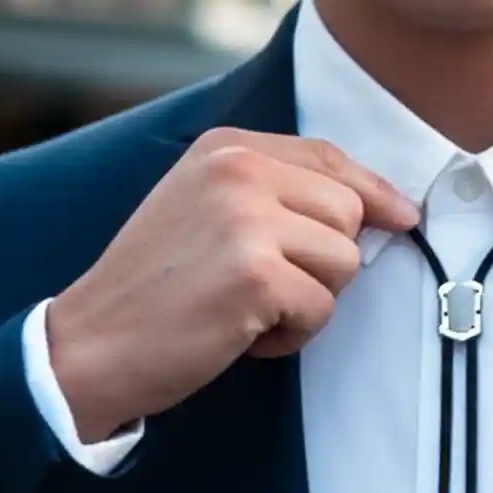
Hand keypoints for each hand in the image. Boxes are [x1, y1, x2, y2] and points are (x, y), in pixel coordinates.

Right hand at [48, 128, 419, 442]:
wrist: (90, 344)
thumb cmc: (156, 285)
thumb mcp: (207, 209)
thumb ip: (278, 192)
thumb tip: (385, 207)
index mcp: (227, 147)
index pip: (330, 158)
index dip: (373, 192)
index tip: (401, 215)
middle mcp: (238, 171)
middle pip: (349, 213)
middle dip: (326, 260)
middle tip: (268, 284)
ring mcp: (247, 221)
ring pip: (345, 262)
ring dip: (310, 300)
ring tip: (251, 308)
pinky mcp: (256, 276)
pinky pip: (322, 309)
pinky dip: (291, 335)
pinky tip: (242, 334)